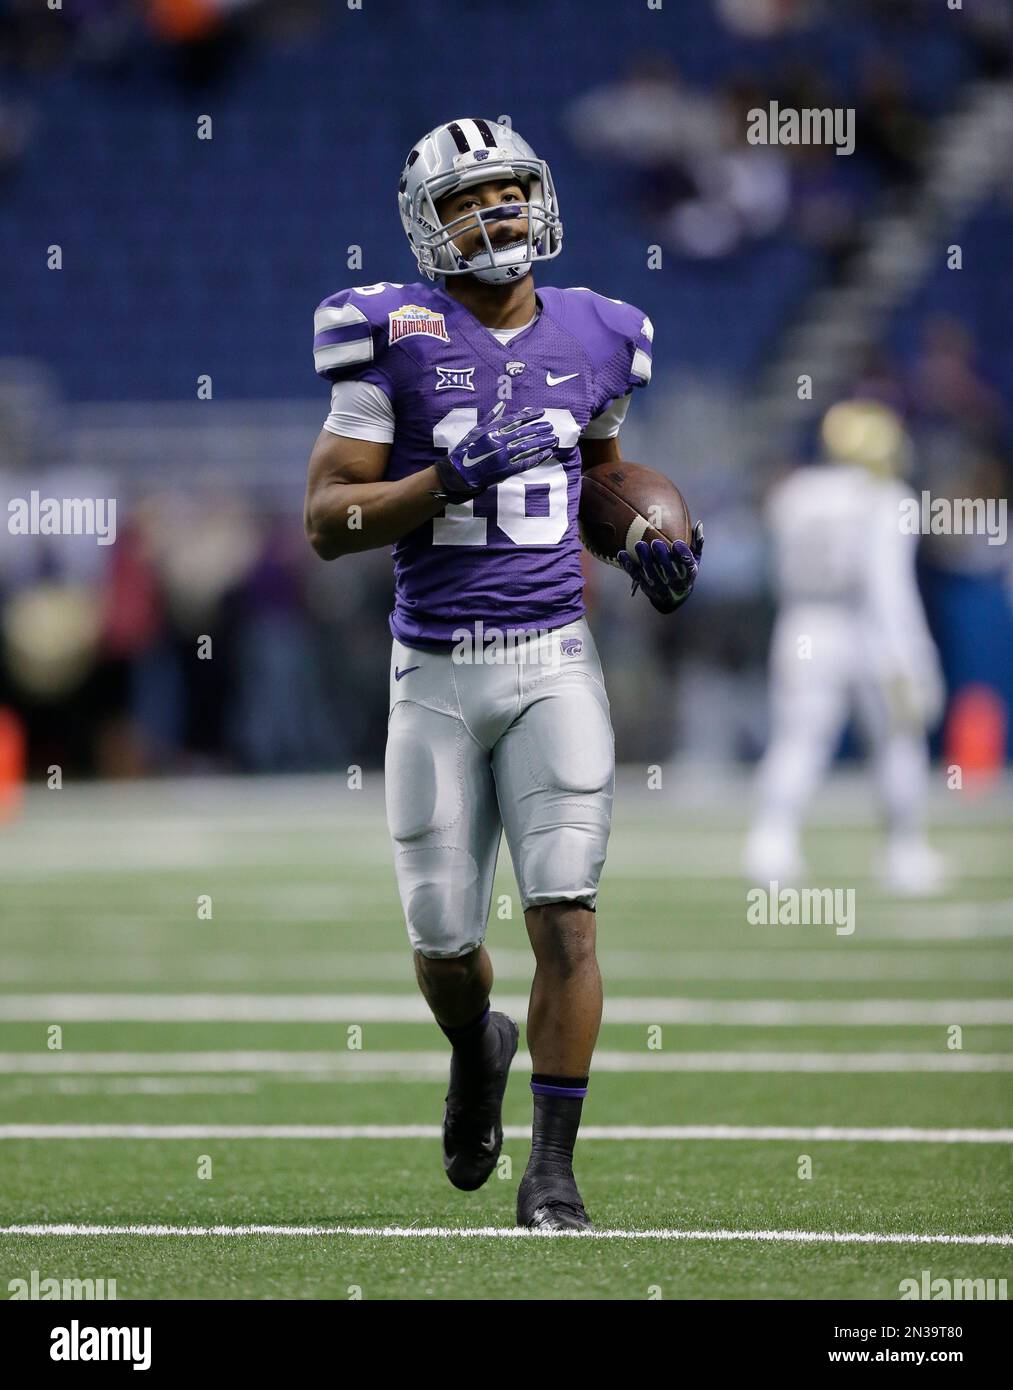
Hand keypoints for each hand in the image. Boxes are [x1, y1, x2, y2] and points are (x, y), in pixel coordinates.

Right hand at [434, 402, 558, 498]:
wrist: (458, 474)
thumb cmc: (465, 451)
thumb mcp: (475, 431)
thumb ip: (489, 418)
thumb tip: (501, 405)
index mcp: (491, 430)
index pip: (515, 420)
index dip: (530, 415)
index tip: (541, 412)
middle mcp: (499, 442)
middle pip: (524, 433)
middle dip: (539, 429)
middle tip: (551, 426)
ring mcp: (503, 457)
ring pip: (527, 447)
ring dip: (542, 442)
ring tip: (553, 438)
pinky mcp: (506, 470)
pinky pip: (525, 463)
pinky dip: (537, 458)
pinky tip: (547, 454)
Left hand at [618, 522, 703, 612]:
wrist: (673, 596)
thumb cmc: (685, 570)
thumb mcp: (696, 559)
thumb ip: (697, 543)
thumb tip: (698, 524)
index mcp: (689, 573)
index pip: (687, 565)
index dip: (682, 554)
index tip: (677, 543)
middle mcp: (674, 582)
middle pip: (668, 571)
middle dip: (662, 557)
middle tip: (656, 543)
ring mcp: (659, 586)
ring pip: (650, 573)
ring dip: (644, 559)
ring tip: (639, 544)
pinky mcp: (645, 586)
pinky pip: (635, 575)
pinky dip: (628, 565)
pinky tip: (622, 553)